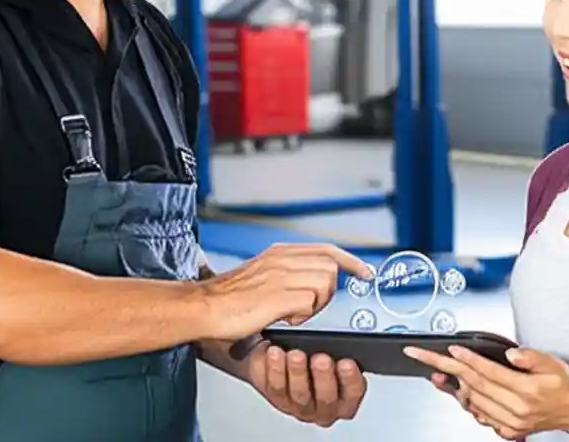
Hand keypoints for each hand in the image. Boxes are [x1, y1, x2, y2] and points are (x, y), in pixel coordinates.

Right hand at [199, 243, 371, 339]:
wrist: (203, 307)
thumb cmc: (228, 299)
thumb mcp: (261, 275)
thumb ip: (286, 273)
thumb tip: (312, 281)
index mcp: (279, 253)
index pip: (326, 249)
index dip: (350, 261)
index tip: (366, 272)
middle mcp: (281, 259)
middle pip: (330, 265)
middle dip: (328, 290)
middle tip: (308, 307)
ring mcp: (280, 275)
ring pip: (325, 282)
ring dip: (316, 304)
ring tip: (294, 313)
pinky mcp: (277, 294)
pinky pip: (310, 301)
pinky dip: (304, 314)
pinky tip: (285, 318)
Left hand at [246, 341, 366, 426]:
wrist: (284, 357)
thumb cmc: (315, 355)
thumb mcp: (334, 350)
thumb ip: (340, 348)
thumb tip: (348, 332)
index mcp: (345, 397)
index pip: (353, 393)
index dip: (350, 380)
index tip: (347, 363)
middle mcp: (323, 406)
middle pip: (326, 398)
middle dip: (324, 376)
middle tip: (321, 358)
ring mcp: (299, 405)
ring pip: (299, 394)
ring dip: (298, 372)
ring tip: (295, 354)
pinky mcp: (276, 398)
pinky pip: (275, 388)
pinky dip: (275, 370)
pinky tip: (275, 354)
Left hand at [404, 344, 568, 439]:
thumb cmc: (563, 385)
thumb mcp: (552, 362)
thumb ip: (530, 357)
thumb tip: (510, 354)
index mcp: (527, 390)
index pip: (489, 372)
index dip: (468, 359)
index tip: (453, 349)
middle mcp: (517, 408)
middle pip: (474, 386)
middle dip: (447, 368)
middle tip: (426, 357)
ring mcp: (511, 422)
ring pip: (474, 402)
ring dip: (452, 386)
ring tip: (435, 371)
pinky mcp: (508, 430)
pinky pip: (480, 415)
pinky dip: (467, 401)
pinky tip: (458, 389)